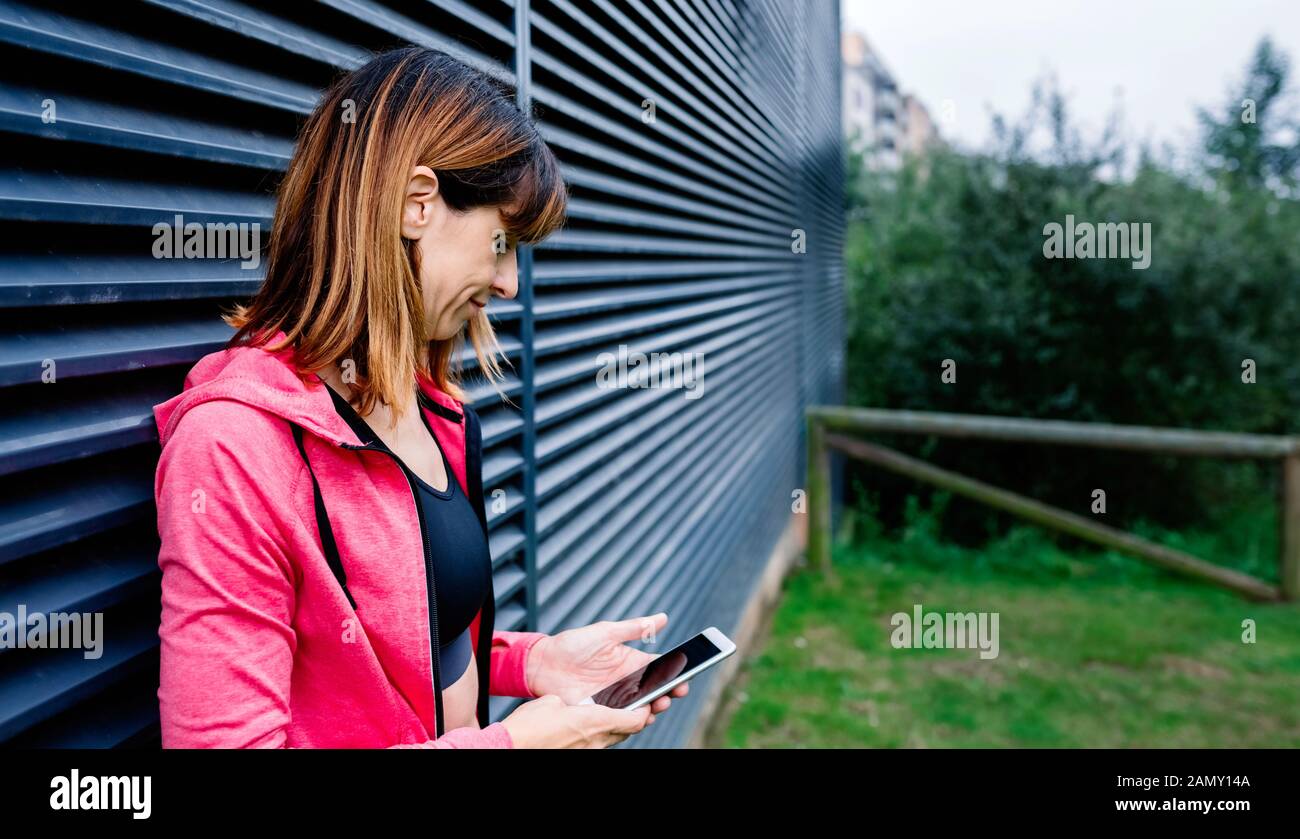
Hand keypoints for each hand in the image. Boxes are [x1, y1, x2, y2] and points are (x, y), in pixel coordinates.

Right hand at [500, 695, 650, 748]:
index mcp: (595, 722)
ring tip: (609, 716)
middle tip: (635, 709)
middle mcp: (596, 741)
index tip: (648, 704)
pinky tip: (587, 729)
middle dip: (633, 720)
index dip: (645, 711)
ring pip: (610, 740)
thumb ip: (571, 702)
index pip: (635, 720)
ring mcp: (587, 752)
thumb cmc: (529, 726)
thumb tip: (572, 706)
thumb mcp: (553, 702)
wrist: (509, 747)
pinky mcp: (576, 755)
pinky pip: (594, 746)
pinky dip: (597, 736)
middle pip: (626, 732)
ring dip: (614, 729)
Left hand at [526, 612, 689, 719]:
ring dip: (654, 706)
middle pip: (656, 690)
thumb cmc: (573, 645)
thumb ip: (635, 628)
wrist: (543, 664)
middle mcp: (627, 681)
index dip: (675, 672)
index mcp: (631, 662)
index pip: (660, 669)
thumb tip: (663, 617)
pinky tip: (641, 716)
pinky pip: (623, 718)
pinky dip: (634, 719)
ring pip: (643, 706)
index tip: (687, 675)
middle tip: (676, 691)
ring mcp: (616, 698)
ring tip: (659, 703)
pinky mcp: (603, 711)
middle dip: (670, 692)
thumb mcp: (606, 632)